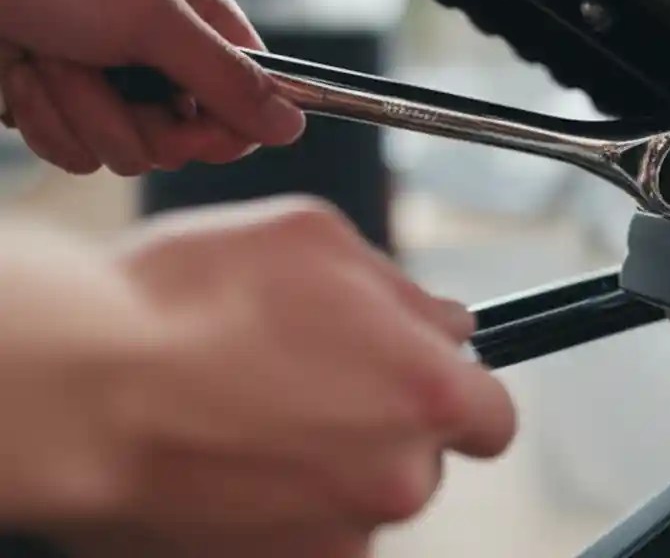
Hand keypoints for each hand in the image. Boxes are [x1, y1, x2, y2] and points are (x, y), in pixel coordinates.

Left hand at [0, 0, 305, 175]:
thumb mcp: (150, 18)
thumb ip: (225, 76)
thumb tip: (291, 124)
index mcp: (190, 15)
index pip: (248, 91)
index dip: (231, 123)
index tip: (199, 129)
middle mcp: (154, 55)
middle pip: (189, 136)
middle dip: (139, 118)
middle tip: (110, 81)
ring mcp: (106, 86)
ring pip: (129, 152)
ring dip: (81, 113)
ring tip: (50, 59)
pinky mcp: (60, 112)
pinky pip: (77, 155)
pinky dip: (46, 121)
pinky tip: (23, 76)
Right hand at [0, 197, 514, 556]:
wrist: (77, 390)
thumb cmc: (186, 303)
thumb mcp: (314, 241)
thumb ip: (404, 289)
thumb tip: (444, 320)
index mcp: (427, 395)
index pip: (492, 417)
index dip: (457, 394)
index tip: (424, 381)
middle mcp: (397, 480)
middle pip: (421, 459)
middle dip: (381, 423)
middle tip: (310, 380)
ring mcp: (335, 538)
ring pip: (356, 499)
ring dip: (325, 464)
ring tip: (251, 414)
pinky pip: (300, 533)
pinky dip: (276, 506)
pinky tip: (229, 459)